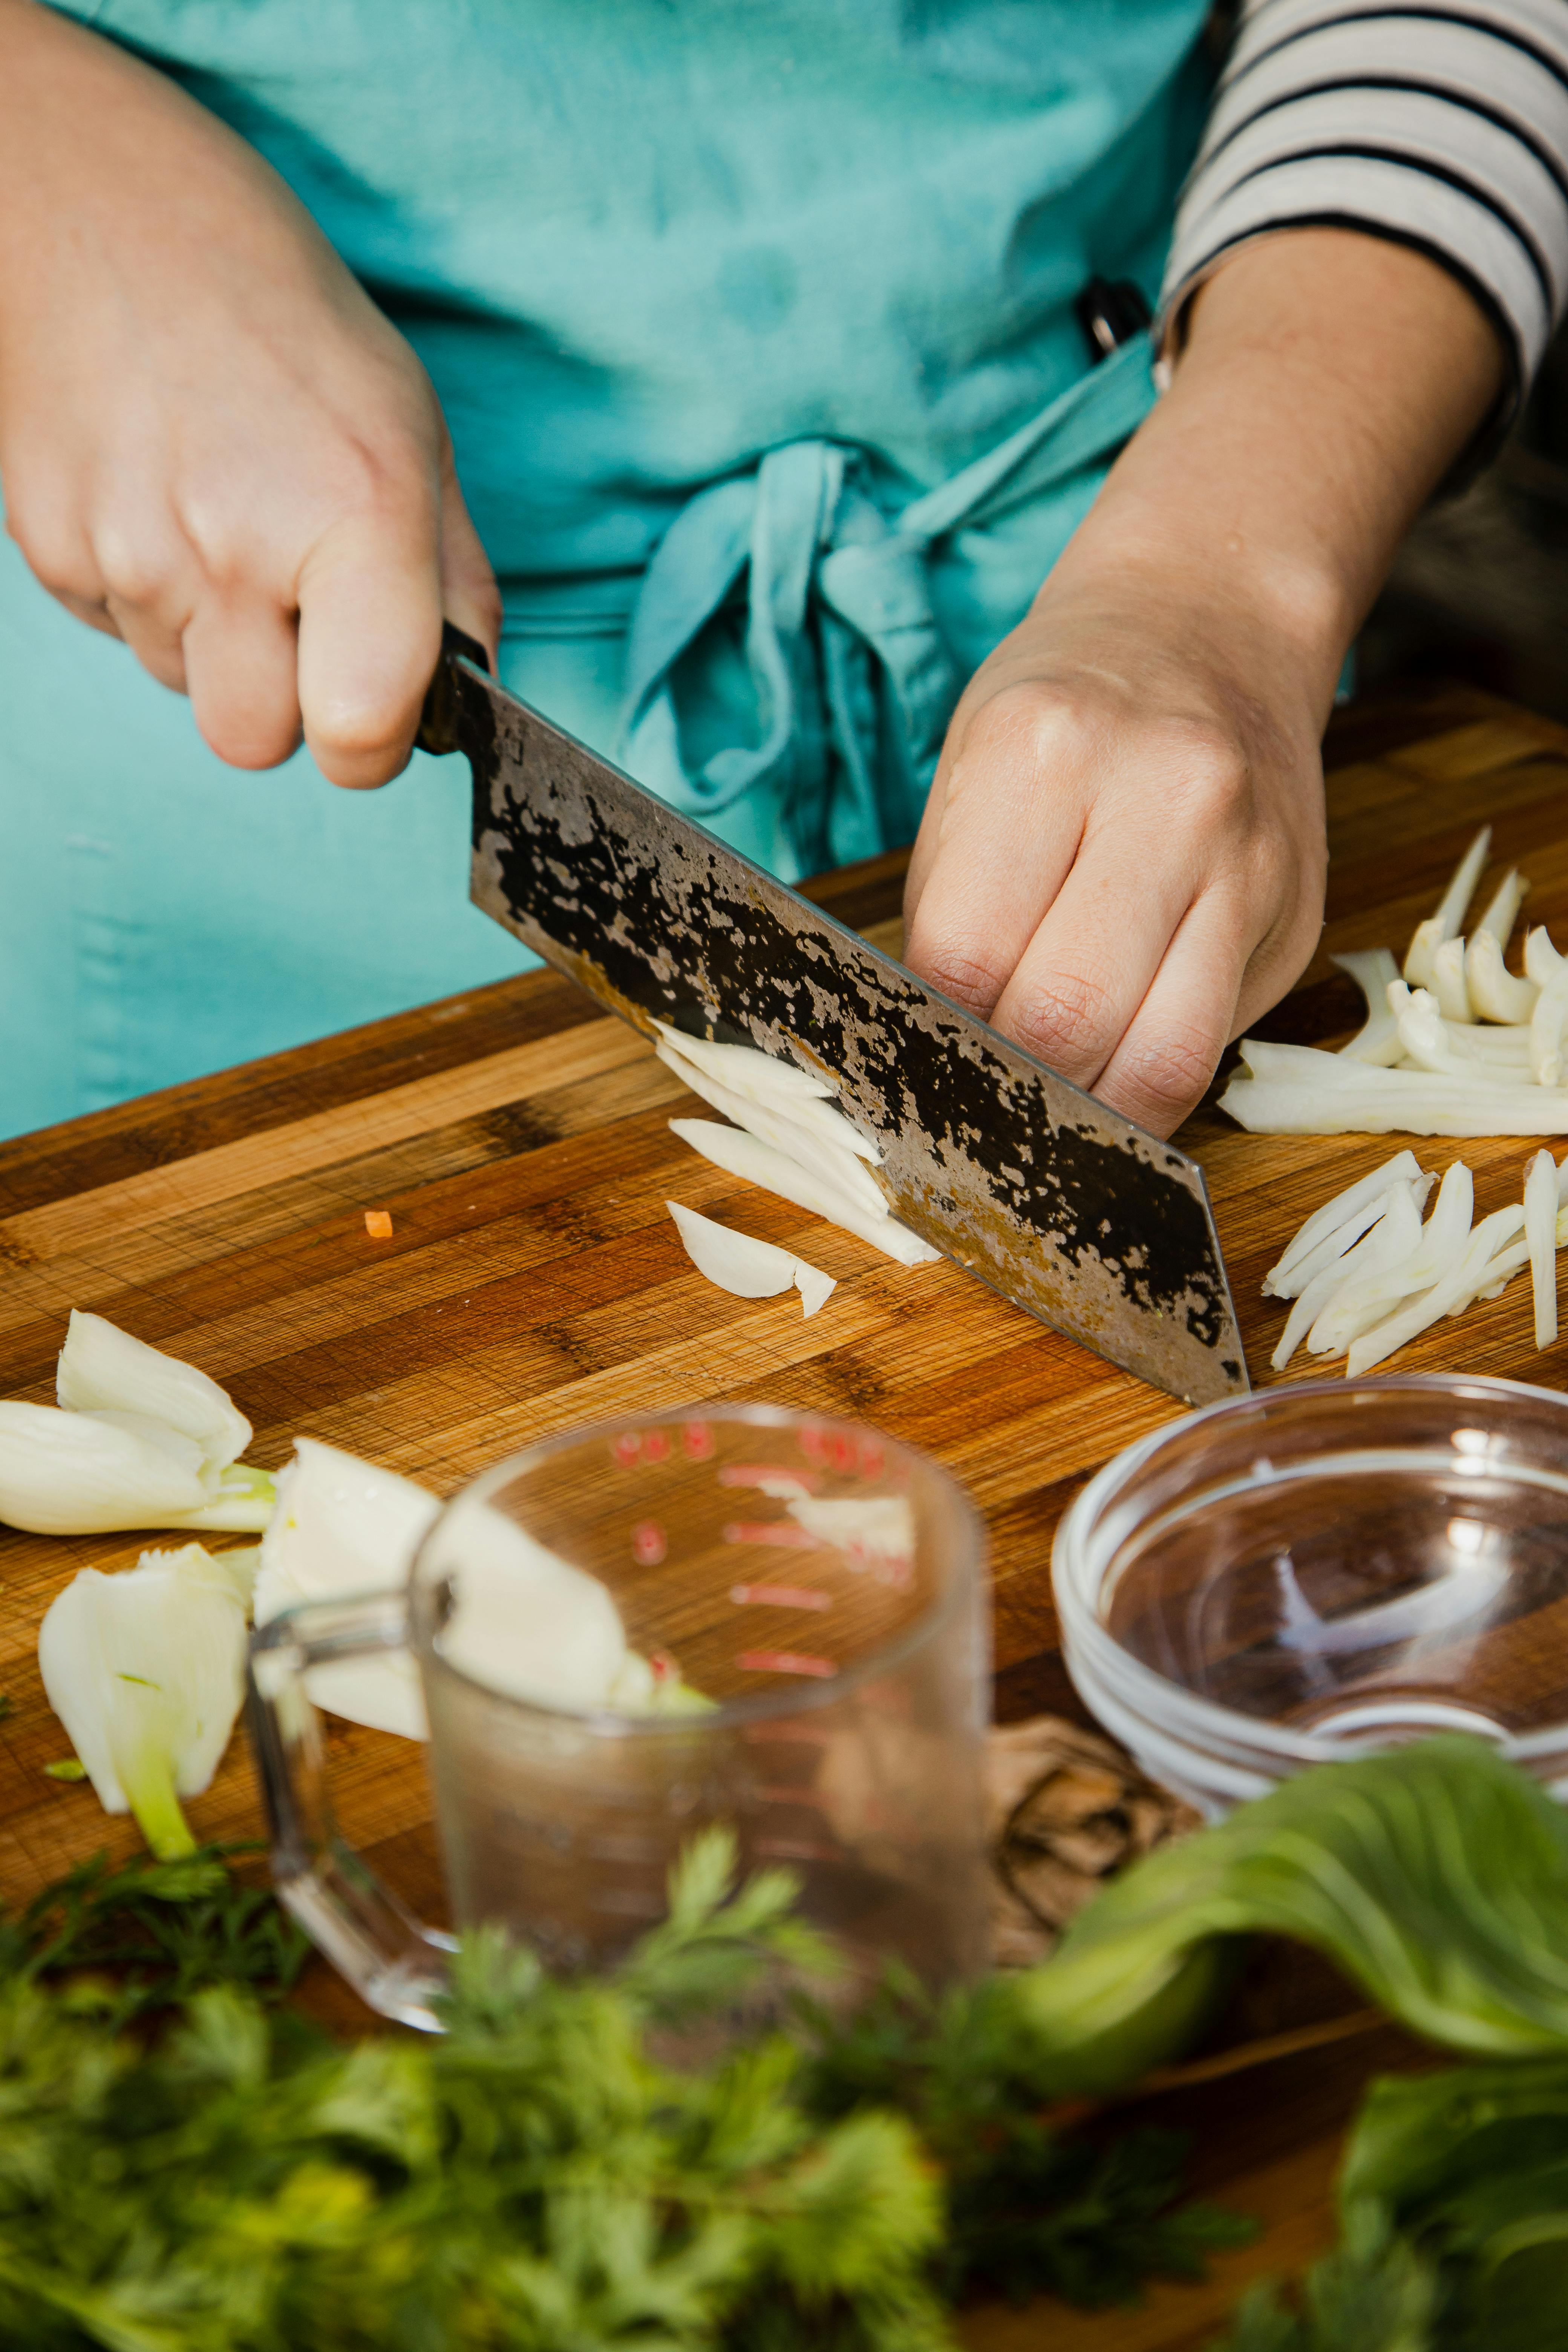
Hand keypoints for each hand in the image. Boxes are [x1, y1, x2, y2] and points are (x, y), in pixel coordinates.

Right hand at [0, 0, 497, 785]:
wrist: (97, 209)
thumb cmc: (280, 317)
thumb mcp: (413, 432)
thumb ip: (452, 581)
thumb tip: (469, 696)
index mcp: (354, 514)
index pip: (361, 731)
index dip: (374, 747)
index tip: (378, 715)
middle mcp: (236, 546)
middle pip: (257, 744)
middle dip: (287, 709)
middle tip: (300, 620)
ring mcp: (130, 552)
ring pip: (189, 689)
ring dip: (218, 641)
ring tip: (223, 518)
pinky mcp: (54, 550)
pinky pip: (123, 635)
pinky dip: (152, 596)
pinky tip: (163, 499)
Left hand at [904, 566, 1328, 1138]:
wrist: (1208, 624)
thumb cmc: (1064, 716)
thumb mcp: (968, 779)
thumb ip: (947, 918)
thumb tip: (927, 1055)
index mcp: (1041, 752)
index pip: (966, 960)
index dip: (932, 1039)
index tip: (916, 1065)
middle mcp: (1160, 799)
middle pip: (1064, 1019)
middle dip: (1009, 1088)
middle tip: (978, 1104)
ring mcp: (1244, 860)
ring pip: (1161, 1059)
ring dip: (1091, 1113)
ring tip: (1049, 1116)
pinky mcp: (1296, 914)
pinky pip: (1214, 1044)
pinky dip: (1153, 1085)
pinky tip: (1114, 1074)